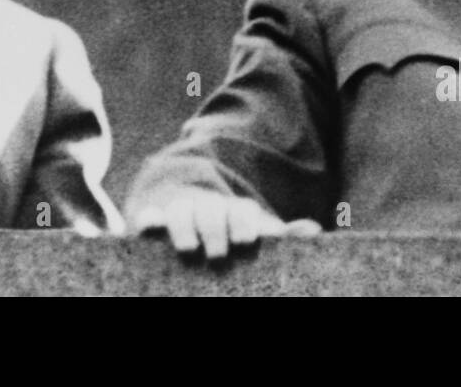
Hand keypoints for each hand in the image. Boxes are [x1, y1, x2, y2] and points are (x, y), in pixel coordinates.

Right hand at [132, 190, 321, 260]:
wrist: (192, 213)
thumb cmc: (232, 236)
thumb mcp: (256, 237)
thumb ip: (280, 237)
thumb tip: (313, 230)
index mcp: (236, 212)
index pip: (242, 210)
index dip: (244, 222)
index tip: (246, 241)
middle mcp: (209, 207)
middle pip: (212, 209)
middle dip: (216, 228)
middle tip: (219, 254)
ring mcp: (181, 212)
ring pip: (181, 209)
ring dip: (184, 225)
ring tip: (190, 249)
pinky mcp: (155, 221)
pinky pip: (148, 216)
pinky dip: (148, 220)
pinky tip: (147, 228)